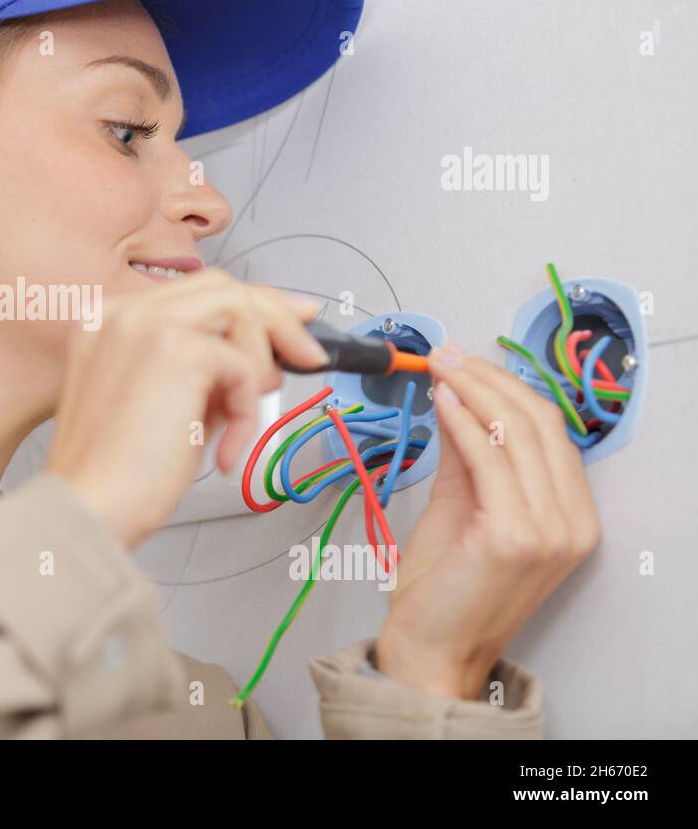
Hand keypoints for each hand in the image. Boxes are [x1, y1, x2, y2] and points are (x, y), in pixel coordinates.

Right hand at [45, 268, 327, 547]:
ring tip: (242, 417)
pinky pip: (243, 367)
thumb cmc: (114, 473)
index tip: (294, 319)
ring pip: (239, 310)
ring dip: (260, 364)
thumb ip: (197, 368)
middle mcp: (121, 312)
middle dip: (276, 320)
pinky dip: (246, 411)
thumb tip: (261, 353)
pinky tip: (224, 447)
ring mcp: (145, 324)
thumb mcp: (157, 401)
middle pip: (223, 287)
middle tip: (307, 356)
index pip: (196, 291)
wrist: (89, 509)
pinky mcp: (176, 351)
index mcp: (108, 320)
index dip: (253, 304)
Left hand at [376, 341, 601, 699]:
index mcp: (571, 515)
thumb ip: (465, 455)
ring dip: (474, 390)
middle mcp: (572, 522)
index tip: (465, 360)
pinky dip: (464, 422)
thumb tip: (454, 398)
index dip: (507, 386)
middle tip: (448, 354)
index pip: (549, 430)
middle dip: (490, 378)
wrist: (431, 649)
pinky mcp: (515, 536)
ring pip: (517, 435)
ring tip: (440, 367)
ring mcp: (549, 531)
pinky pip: (489, 459)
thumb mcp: (460, 504)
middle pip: (539, 424)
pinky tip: (442, 401)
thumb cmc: (444, 587)